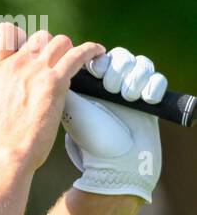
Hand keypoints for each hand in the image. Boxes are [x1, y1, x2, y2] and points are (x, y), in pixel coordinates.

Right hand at [0, 25, 105, 171]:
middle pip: (40, 37)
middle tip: (58, 63)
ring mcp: (35, 70)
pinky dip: (91, 50)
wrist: (8, 149)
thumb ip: (6, 83)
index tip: (32, 48)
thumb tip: (19, 83)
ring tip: (78, 59)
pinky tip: (98, 52)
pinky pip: (77, 54)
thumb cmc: (3, 134)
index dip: (23, 37)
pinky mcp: (54, 81)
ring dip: (69, 49)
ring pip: (59, 42)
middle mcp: (16, 64)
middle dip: (51, 46)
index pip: (7, 32)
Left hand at [62, 46, 166, 203]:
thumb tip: (56, 64)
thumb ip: (62, 84)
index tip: (95, 71)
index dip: (100, 59)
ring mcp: (134, 89)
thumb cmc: (88, 134)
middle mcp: (113, 82)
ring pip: (141, 64)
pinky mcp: (151, 98)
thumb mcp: (70, 106)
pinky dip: (152, 86)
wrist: (113, 159)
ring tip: (125, 96)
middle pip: (122, 56)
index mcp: (93, 82)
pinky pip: (158, 79)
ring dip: (134, 78)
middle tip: (110, 88)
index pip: (100, 56)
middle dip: (116, 69)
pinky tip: (143, 99)